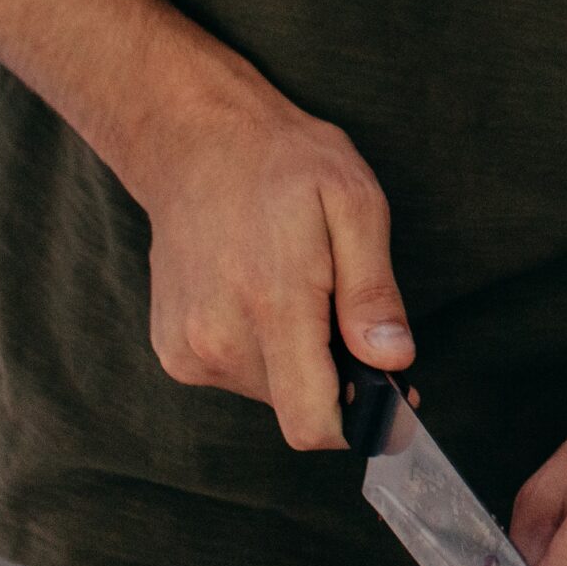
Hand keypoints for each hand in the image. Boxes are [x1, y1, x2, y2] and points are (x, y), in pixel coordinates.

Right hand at [124, 81, 412, 452]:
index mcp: (272, 305)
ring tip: (296, 288)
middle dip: (333, 375)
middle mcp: (219, 339)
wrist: (197, 143)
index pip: (311, 422)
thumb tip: (394, 360)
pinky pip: (237, 374)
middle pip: (298, 407)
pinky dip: (261, 349)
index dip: (358, 422)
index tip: (387, 393)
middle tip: (343, 308)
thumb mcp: (353, 204)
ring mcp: (187, 349)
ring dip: (296, 359)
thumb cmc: (285, 165)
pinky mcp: (173, 349)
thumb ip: (372, 291)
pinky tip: (260, 292)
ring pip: (269, 392)